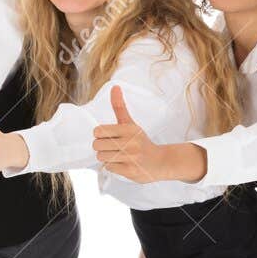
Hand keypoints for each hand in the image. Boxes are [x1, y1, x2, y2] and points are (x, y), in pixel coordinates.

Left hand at [92, 86, 206, 183]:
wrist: (159, 162)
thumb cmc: (140, 141)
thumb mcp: (130, 123)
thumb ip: (119, 106)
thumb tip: (114, 87)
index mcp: (129, 129)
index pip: (98, 131)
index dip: (99, 135)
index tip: (107, 136)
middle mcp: (130, 143)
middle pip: (97, 145)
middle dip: (101, 147)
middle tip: (112, 147)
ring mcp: (131, 157)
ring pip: (101, 157)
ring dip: (106, 157)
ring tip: (117, 155)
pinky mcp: (130, 170)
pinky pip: (109, 168)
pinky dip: (113, 167)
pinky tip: (123, 163)